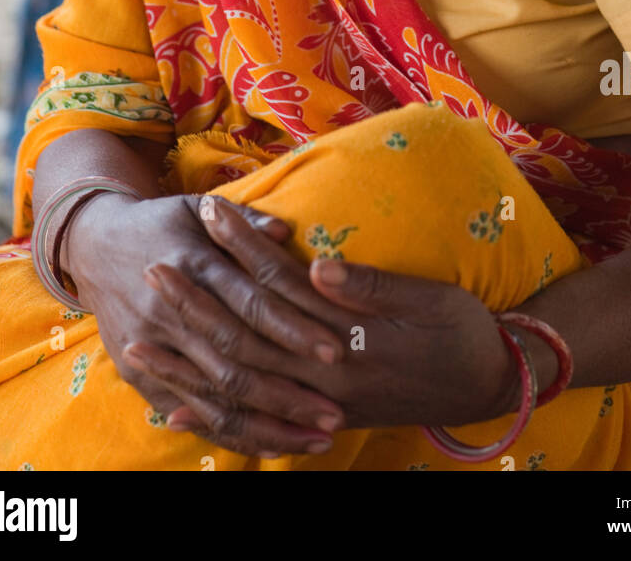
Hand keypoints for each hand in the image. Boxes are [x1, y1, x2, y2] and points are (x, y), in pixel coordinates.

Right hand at [62, 191, 346, 456]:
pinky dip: (230, 433)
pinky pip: (189, 412)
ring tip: (317, 440)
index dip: (292, 328)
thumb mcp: (198, 207)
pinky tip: (272, 446)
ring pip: (215, 396)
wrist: (93, 245)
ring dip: (268, 424)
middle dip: (288, 391)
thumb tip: (285, 232)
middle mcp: (170, 310)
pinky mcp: (136, 375)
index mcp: (193, 263)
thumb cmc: (162, 223)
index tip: (334, 350)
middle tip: (335, 412)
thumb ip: (244, 221)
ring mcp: (151, 346)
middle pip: (236, 359)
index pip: (249, 303)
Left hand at [132, 196, 516, 450]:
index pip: (280, 283)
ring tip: (140, 344)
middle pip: (248, 333)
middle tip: (153, 267)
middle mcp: (324, 372)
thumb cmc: (461, 331)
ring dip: (191, 360)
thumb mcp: (426, 300)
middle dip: (199, 300)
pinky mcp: (321, 415)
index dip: (242, 245)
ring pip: (242, 381)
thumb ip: (369, 287)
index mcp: (348, 334)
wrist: (490, 384)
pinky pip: (257, 418)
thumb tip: (317, 266)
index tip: (207, 212)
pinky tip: (176, 409)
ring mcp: (319, 400)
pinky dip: (214, 413)